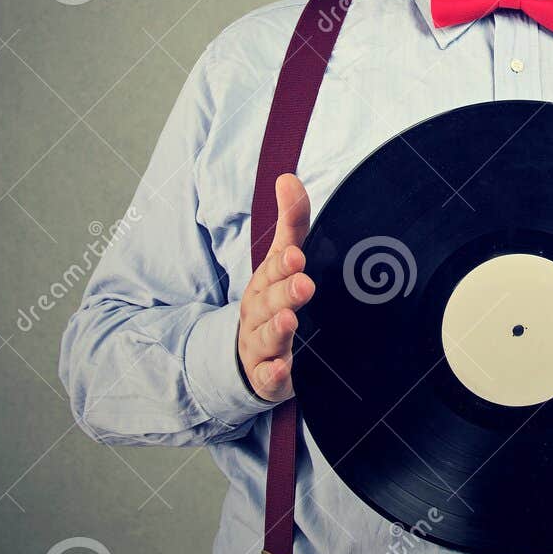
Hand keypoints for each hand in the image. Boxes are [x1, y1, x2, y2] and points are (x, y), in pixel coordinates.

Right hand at [237, 172, 315, 401]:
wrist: (248, 356)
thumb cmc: (272, 300)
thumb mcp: (282, 261)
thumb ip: (292, 223)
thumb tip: (288, 176)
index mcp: (264, 284)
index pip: (273, 270)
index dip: (283, 263)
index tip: (297, 255)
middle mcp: (258, 313)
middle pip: (270, 302)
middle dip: (285, 293)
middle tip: (304, 283)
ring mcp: (260, 346)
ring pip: (267, 337)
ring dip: (277, 328)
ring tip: (291, 321)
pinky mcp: (266, 376)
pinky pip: (267, 376)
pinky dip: (272, 373)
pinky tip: (282, 369)